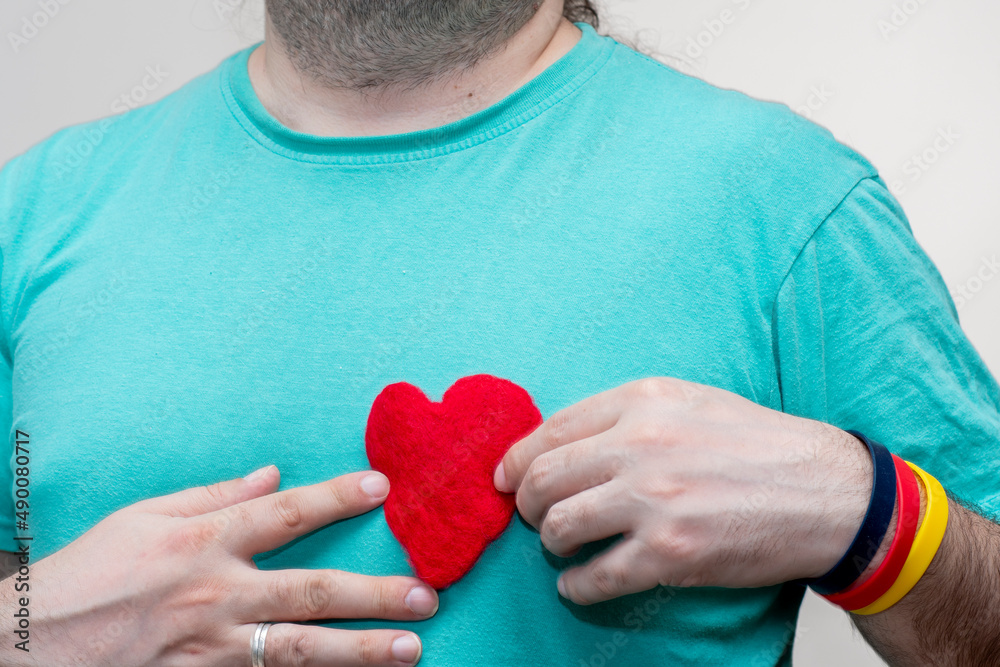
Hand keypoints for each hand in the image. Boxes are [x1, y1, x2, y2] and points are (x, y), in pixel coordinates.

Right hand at [3, 467, 436, 665]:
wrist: (30, 644)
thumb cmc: (87, 572)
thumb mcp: (143, 515)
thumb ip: (214, 494)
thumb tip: (273, 474)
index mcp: (205, 540)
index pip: (287, 513)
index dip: (338, 497)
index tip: (382, 488)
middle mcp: (217, 593)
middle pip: (312, 589)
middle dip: (375, 593)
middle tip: (426, 595)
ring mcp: (213, 646)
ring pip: (301, 648)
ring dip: (360, 650)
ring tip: (410, 650)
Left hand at [494, 377, 872, 604]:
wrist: (827, 492)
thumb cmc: (758, 444)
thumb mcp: (690, 401)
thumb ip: (626, 414)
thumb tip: (564, 440)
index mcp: (642, 401)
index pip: (550, 428)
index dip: (515, 458)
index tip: (505, 477)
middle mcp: (640, 445)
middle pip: (542, 477)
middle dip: (525, 503)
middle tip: (532, 515)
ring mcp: (652, 500)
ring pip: (558, 525)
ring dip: (551, 542)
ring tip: (563, 546)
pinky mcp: (669, 552)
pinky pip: (594, 577)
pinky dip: (577, 586)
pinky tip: (579, 584)